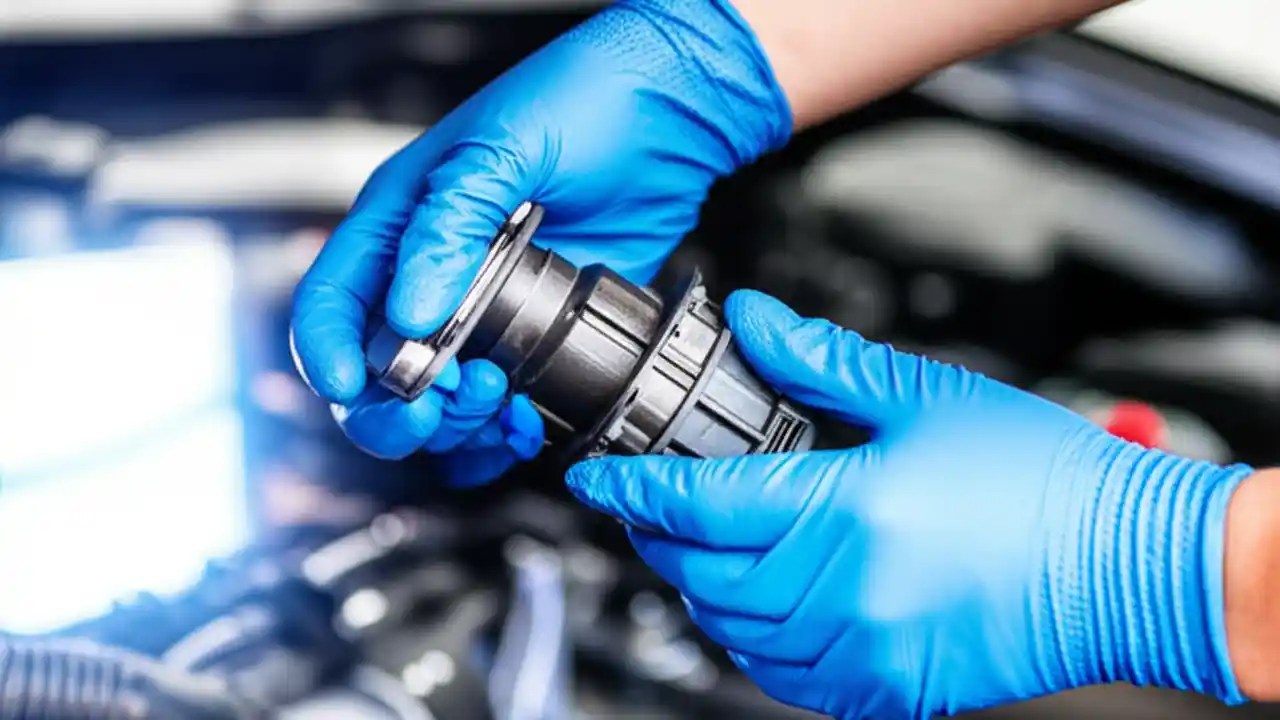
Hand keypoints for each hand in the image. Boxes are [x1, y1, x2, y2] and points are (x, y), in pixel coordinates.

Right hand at [289, 0, 790, 483]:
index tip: (354, 387)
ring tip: (500, 397)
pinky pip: (498, 406)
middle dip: (399, 407)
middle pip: (377, 371)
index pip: (333, 299)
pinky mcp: (536, 337)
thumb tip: (410, 315)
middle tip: (447, 404)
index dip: (328, 351)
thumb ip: (449, 229)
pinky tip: (523, 421)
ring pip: (437, 401)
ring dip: (458, 423)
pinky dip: (501, 432)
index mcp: (401, 220)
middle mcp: (431, 273)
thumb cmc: (583, 101)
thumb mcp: (505, 149)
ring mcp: (485, 312)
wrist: (673, 113)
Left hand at [566, 290, 1252, 718]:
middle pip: (702, 572)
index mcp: (847, 507)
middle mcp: (845, 589)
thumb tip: (752, 322)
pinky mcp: (889, 687)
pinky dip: (750, 643)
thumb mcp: (922, 398)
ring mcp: (865, 648)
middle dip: (660, 537)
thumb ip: (819, 362)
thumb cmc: (1040, 478)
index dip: (632, 489)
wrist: (1126, 562)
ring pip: (733, 633)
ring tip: (704, 549)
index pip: (700, 502)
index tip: (596, 478)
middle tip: (652, 505)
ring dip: (700, 590)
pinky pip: (785, 680)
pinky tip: (759, 607)